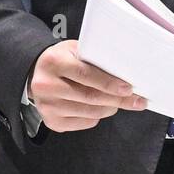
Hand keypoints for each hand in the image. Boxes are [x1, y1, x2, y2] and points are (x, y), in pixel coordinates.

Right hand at [28, 39, 147, 131]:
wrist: (36, 73)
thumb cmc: (62, 60)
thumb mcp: (76, 50)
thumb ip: (96, 58)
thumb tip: (126, 72)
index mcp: (54, 62)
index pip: (86, 75)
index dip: (110, 83)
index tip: (129, 88)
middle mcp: (46, 86)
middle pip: (90, 97)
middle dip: (118, 100)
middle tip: (137, 100)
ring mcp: (47, 106)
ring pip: (90, 112)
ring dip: (110, 108)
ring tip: (119, 102)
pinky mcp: (51, 121)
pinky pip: (84, 122)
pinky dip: (97, 116)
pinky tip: (100, 107)